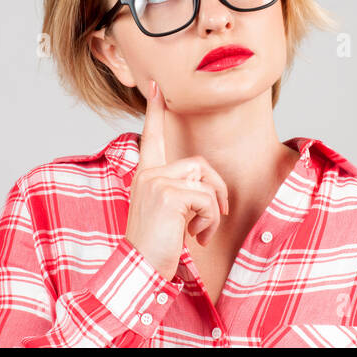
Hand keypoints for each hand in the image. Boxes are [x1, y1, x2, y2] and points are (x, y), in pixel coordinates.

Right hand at [123, 79, 229, 281]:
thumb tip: (207, 188)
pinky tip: (195, 237)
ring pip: (206, 182)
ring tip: (199, 233)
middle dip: (216, 190)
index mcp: (145, 176)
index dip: (154, 111)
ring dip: (212, 211)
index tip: (156, 86)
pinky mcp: (169, 194)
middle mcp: (148, 174)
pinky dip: (210, 220)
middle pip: (199, 164)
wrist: (140, 270)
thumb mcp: (166, 213)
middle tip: (213, 219)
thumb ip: (179, 192)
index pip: (151, 137)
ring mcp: (157, 182)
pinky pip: (207, 199)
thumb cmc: (156, 247)